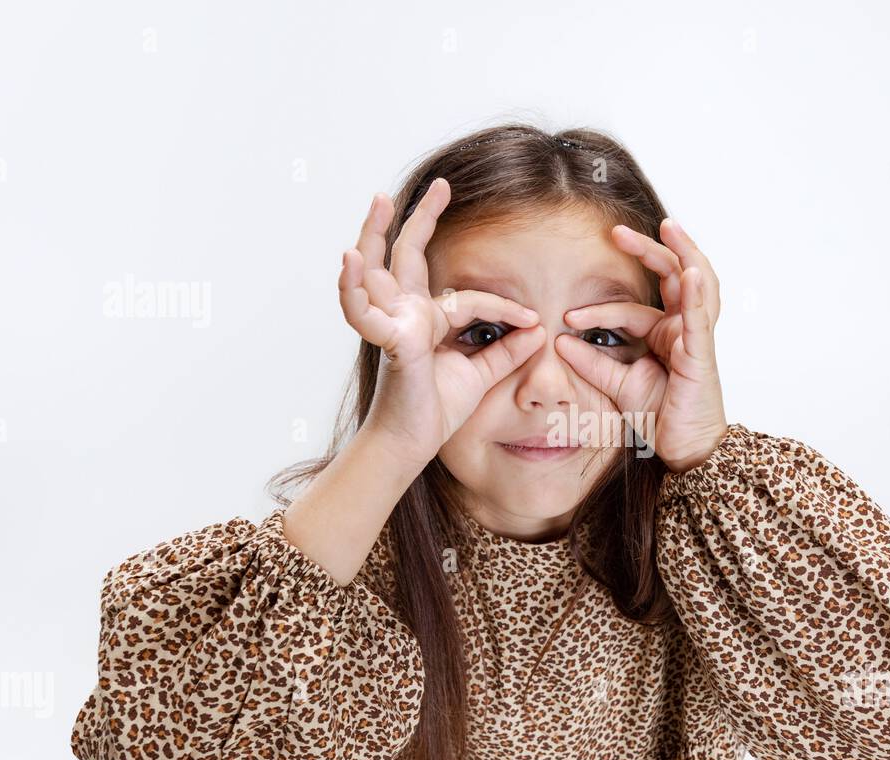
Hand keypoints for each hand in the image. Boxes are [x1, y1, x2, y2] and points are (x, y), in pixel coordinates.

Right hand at [338, 179, 544, 463]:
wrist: (411, 444)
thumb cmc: (434, 411)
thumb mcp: (480, 375)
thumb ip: (506, 352)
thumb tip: (539, 330)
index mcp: (426, 320)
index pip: (469, 297)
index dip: (506, 307)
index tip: (536, 320)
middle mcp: (405, 314)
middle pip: (406, 256)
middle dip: (420, 219)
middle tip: (439, 186)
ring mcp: (392, 323)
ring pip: (376, 270)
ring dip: (374, 234)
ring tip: (380, 202)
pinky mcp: (386, 341)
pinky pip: (365, 312)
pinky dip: (353, 286)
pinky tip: (349, 259)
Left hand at [553, 217, 727, 472]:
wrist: (684, 451)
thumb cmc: (661, 417)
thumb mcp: (618, 385)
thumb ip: (591, 363)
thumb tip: (559, 340)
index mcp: (665, 334)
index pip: (632, 309)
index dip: (599, 309)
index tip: (567, 315)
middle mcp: (683, 329)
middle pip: (670, 277)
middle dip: (647, 249)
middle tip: (615, 231)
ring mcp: (695, 338)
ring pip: (695, 284)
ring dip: (683, 252)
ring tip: (668, 227)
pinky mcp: (702, 354)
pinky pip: (701, 318)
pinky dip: (697, 293)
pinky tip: (689, 271)